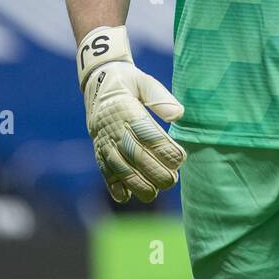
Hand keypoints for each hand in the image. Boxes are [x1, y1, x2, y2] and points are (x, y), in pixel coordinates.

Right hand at [77, 25, 185, 202]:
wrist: (98, 80)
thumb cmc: (129, 82)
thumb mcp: (144, 81)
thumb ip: (160, 97)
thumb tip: (178, 115)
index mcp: (125, 108)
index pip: (146, 133)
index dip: (163, 148)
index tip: (180, 158)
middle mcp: (112, 127)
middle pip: (134, 154)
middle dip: (153, 171)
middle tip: (172, 180)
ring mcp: (103, 140)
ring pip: (118, 166)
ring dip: (136, 183)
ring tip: (153, 194)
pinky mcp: (98, 149)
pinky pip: (103, 169)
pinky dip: (112, 185)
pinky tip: (125, 197)